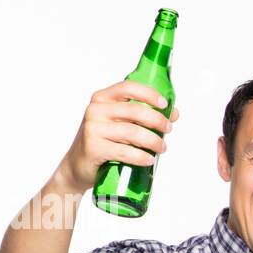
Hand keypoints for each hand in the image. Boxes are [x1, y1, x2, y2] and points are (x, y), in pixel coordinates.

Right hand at [51, 80, 179, 194]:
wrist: (78, 165)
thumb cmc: (104, 141)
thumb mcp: (120, 123)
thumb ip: (143, 115)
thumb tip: (174, 113)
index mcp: (102, 98)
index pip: (128, 87)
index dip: (149, 94)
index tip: (164, 104)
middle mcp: (96, 110)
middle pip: (135, 111)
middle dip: (157, 121)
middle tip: (168, 129)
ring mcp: (93, 129)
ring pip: (133, 132)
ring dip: (153, 141)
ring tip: (161, 148)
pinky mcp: (94, 148)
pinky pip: (125, 152)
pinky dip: (142, 157)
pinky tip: (149, 160)